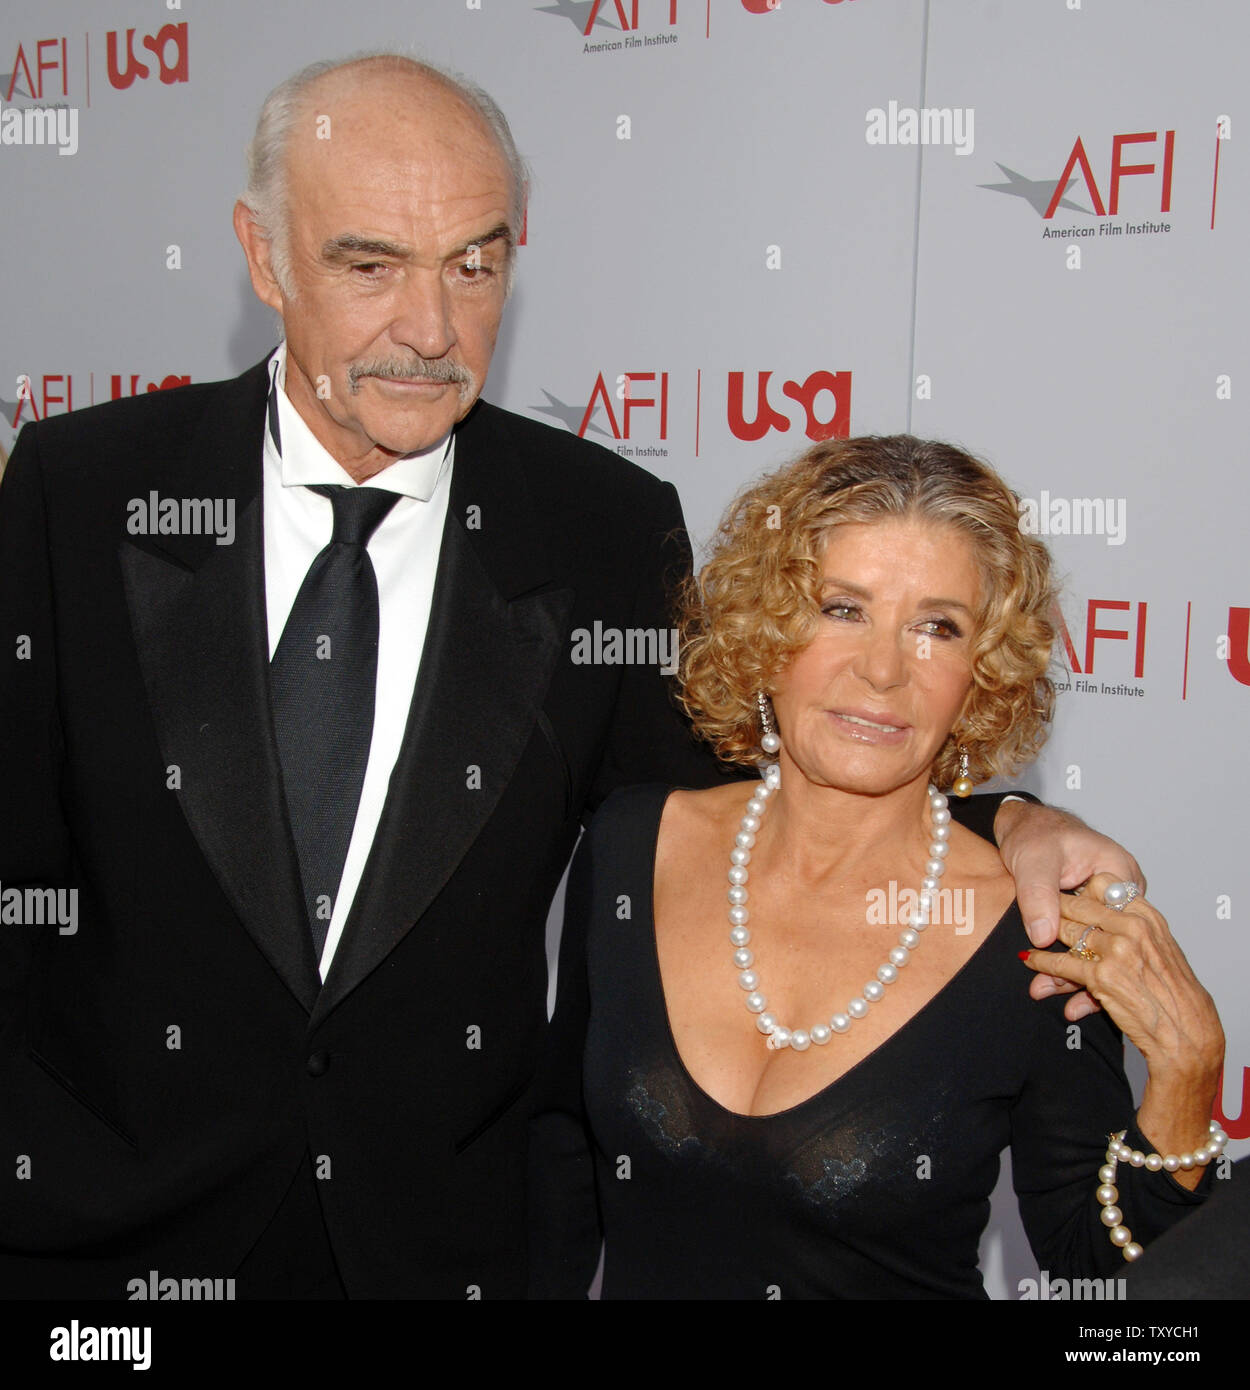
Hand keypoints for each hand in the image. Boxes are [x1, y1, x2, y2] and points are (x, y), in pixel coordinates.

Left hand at [995, 800, 1143, 1018]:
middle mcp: (1121, 893)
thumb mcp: (1035, 861)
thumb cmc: (1035, 833)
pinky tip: (1052, 988)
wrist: (1024, 826)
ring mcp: (1109, 908)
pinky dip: (1069, 966)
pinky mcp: (1092, 919)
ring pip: (1096, 948)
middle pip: (1107, 940)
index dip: (1097, 951)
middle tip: (1046, 989)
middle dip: (1080, 970)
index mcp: (1120, 872)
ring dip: (1072, 974)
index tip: (1075, 977)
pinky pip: (1086, 945)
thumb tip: (1044, 936)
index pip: (1117, 921)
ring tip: (1042, 992)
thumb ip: (1040, 895)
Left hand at [1019, 873, 1223, 1179]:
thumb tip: (1110, 916)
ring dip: (1044, 938)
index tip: (1067, 890)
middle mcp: (1133, 927)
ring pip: (1067, 933)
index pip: (1107, 884)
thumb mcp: (1161, 949)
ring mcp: (1117, 949)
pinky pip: (1061, 964)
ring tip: (1029, 940)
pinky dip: (1041, 963)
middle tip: (1038, 910)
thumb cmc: (1176, 994)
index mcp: (1148, 916)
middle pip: (1081, 905)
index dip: (1082, 886)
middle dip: (1056, 908)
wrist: (1187, 1031)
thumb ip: (1135, 928)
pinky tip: (1031, 961)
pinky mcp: (1102, 975)